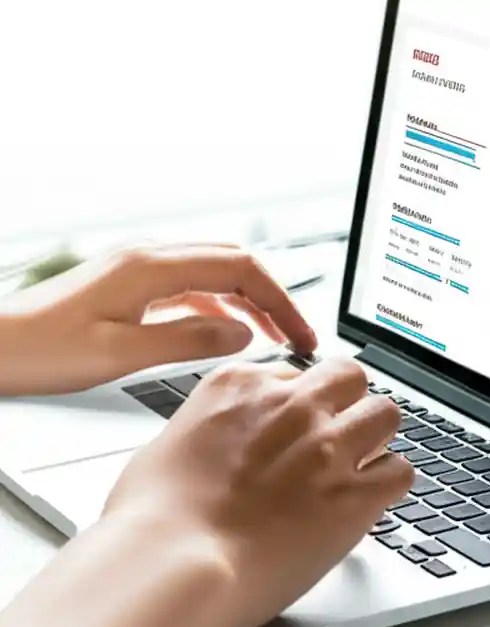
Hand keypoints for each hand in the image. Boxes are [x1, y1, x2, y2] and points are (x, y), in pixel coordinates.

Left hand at [0, 244, 316, 395]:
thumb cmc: (39, 350)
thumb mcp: (120, 355)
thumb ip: (188, 341)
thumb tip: (243, 335)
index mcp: (150, 268)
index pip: (241, 269)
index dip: (281, 300)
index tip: (301, 333)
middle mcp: (147, 260)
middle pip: (234, 264)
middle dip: (274, 297)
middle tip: (298, 336)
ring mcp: (138, 271)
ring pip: (215, 274)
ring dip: (250, 303)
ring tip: (274, 337)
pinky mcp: (130, 288)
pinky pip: (191, 288)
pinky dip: (221, 308)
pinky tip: (227, 333)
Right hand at [103, 358, 412, 626]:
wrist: (170, 563)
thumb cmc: (152, 519)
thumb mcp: (166, 444)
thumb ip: (209, 430)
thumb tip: (219, 444)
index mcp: (241, 386)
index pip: (295, 372)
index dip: (301, 403)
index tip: (298, 424)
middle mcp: (292, 406)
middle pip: (350, 377)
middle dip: (348, 404)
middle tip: (338, 436)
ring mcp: (329, 447)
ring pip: (386, 415)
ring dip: (376, 439)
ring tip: (361, 465)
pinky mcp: (355, 494)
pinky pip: (401, 471)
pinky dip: (390, 484)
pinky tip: (370, 500)